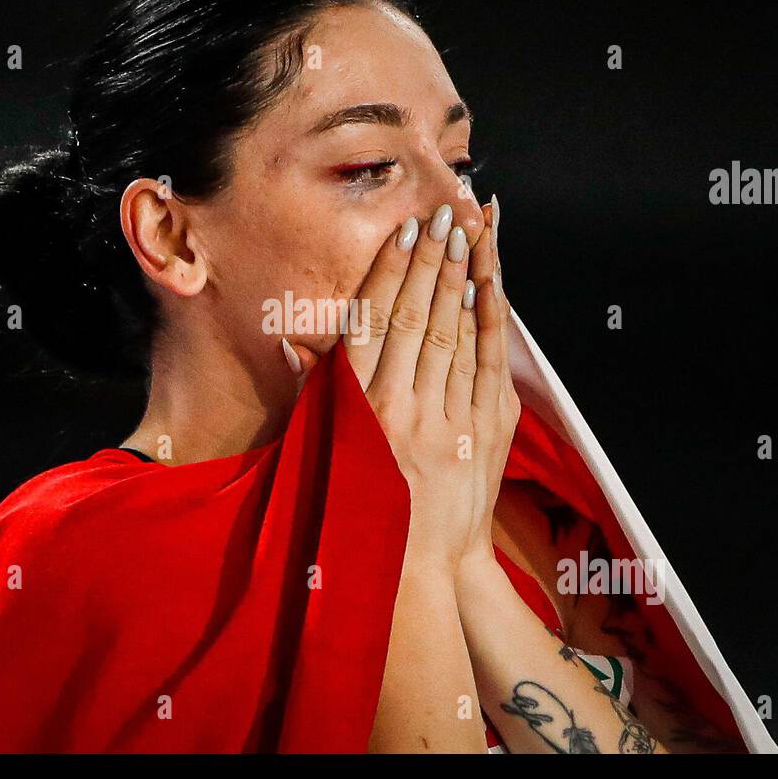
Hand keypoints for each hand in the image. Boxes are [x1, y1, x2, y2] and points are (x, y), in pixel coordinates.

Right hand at [329, 197, 515, 569]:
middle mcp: (393, 405)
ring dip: (457, 280)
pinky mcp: (474, 435)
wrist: (410, 564)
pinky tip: (485, 290)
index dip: (390, 271)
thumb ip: (316, 390)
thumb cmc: (359, 503)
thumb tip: (291, 342)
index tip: (403, 232)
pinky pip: (480, 367)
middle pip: (413, 315)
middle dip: (429, 260)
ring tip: (464, 236)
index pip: (372, 321)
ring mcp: (438, 420)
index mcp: (354, 404)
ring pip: (448, 333)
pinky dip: (484, 325)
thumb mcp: (323, 447)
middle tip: (442, 214)